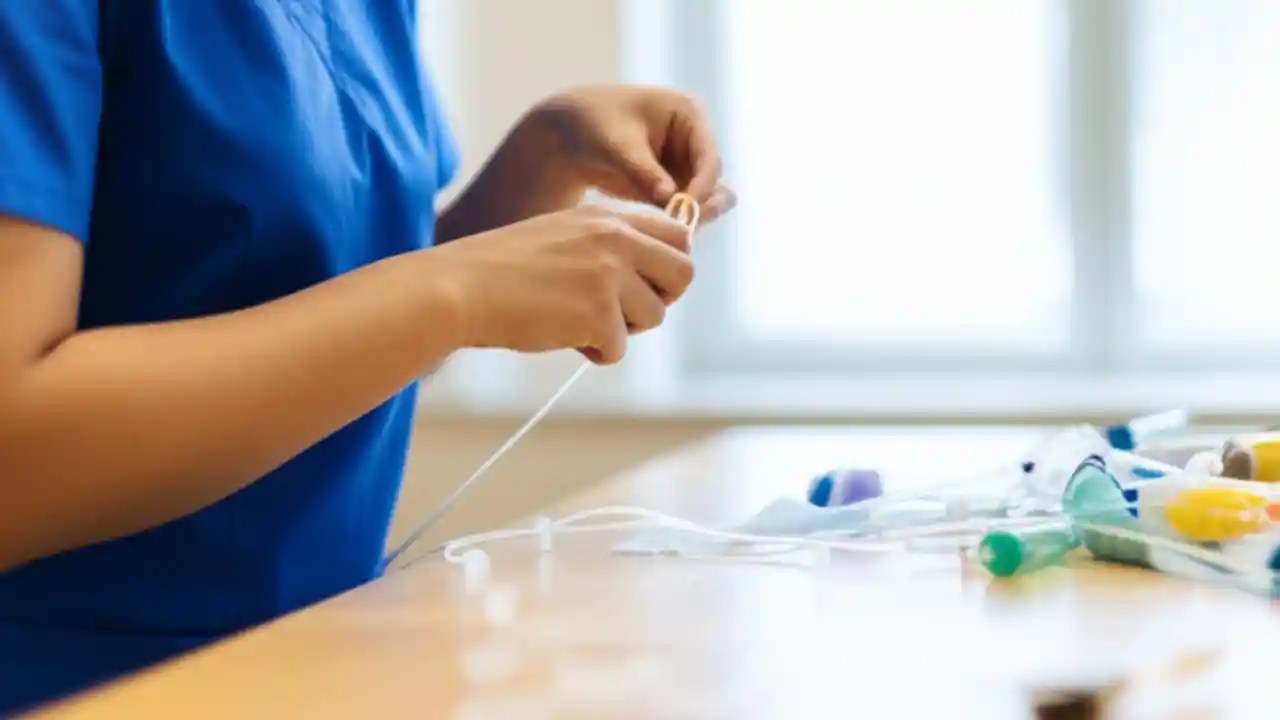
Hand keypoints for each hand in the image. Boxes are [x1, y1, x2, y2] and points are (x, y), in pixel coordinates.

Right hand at [429, 206, 693, 364]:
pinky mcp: (598, 315)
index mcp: (608, 217)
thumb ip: (608, 247)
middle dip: (661, 299)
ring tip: (577, 322)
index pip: (679, 234)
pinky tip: (560, 335)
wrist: (460, 289)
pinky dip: (593, 353)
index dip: (669, 264)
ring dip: (621, 329)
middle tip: (624, 312)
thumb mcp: (563, 235)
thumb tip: (654, 281)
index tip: (646, 282)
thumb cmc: (504, 269)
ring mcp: (609, 276)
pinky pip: (619, 348)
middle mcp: (616, 240)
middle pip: (685, 273)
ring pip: (653, 316)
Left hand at [535, 85, 737, 222]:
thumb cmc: (593, 125)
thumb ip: (646, 173)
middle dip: (699, 205)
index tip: (690, 211)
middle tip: (685, 230)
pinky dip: (676, 221)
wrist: (568, 134)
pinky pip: (683, 208)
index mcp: (689, 114)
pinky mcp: (672, 186)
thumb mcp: (618, 146)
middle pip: (709, 180)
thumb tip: (672, 199)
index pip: (708, 155)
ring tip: (673, 235)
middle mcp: (694, 140)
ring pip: (702, 198)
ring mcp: (684, 165)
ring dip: (691, 217)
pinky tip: (662, 235)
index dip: (703, 185)